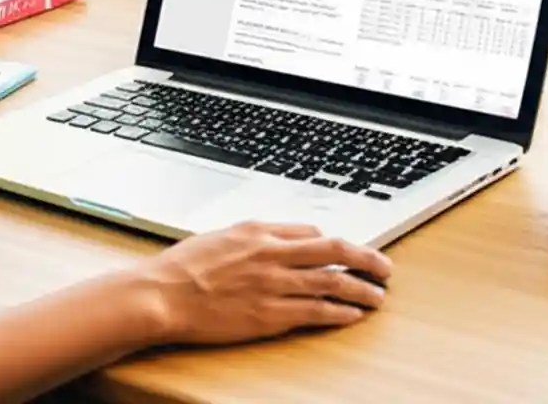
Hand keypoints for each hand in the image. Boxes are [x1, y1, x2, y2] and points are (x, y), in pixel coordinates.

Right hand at [133, 221, 391, 345]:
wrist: (162, 294)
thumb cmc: (182, 268)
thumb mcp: (219, 236)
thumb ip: (253, 236)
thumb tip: (281, 237)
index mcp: (257, 231)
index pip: (311, 232)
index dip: (336, 243)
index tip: (348, 252)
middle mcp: (271, 254)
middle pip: (334, 250)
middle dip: (366, 258)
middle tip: (385, 268)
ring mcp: (273, 284)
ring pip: (332, 281)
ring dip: (361, 288)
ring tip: (378, 296)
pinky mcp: (270, 314)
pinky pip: (316, 311)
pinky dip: (340, 312)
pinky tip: (353, 315)